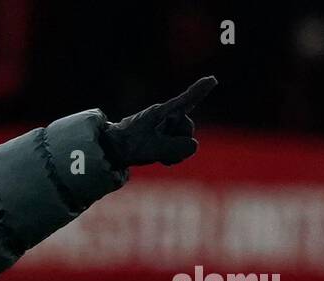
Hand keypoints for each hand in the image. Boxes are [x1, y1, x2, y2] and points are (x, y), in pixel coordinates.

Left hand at [100, 75, 217, 167]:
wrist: (112, 151)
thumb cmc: (129, 145)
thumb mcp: (152, 148)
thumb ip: (175, 147)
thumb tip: (193, 146)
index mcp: (162, 113)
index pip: (185, 101)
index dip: (199, 91)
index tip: (212, 79)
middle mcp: (166, 116)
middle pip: (188, 128)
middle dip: (180, 141)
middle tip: (159, 149)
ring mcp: (165, 126)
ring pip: (184, 139)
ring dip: (175, 151)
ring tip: (157, 154)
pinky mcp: (162, 136)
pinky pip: (178, 146)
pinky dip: (173, 154)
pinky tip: (161, 158)